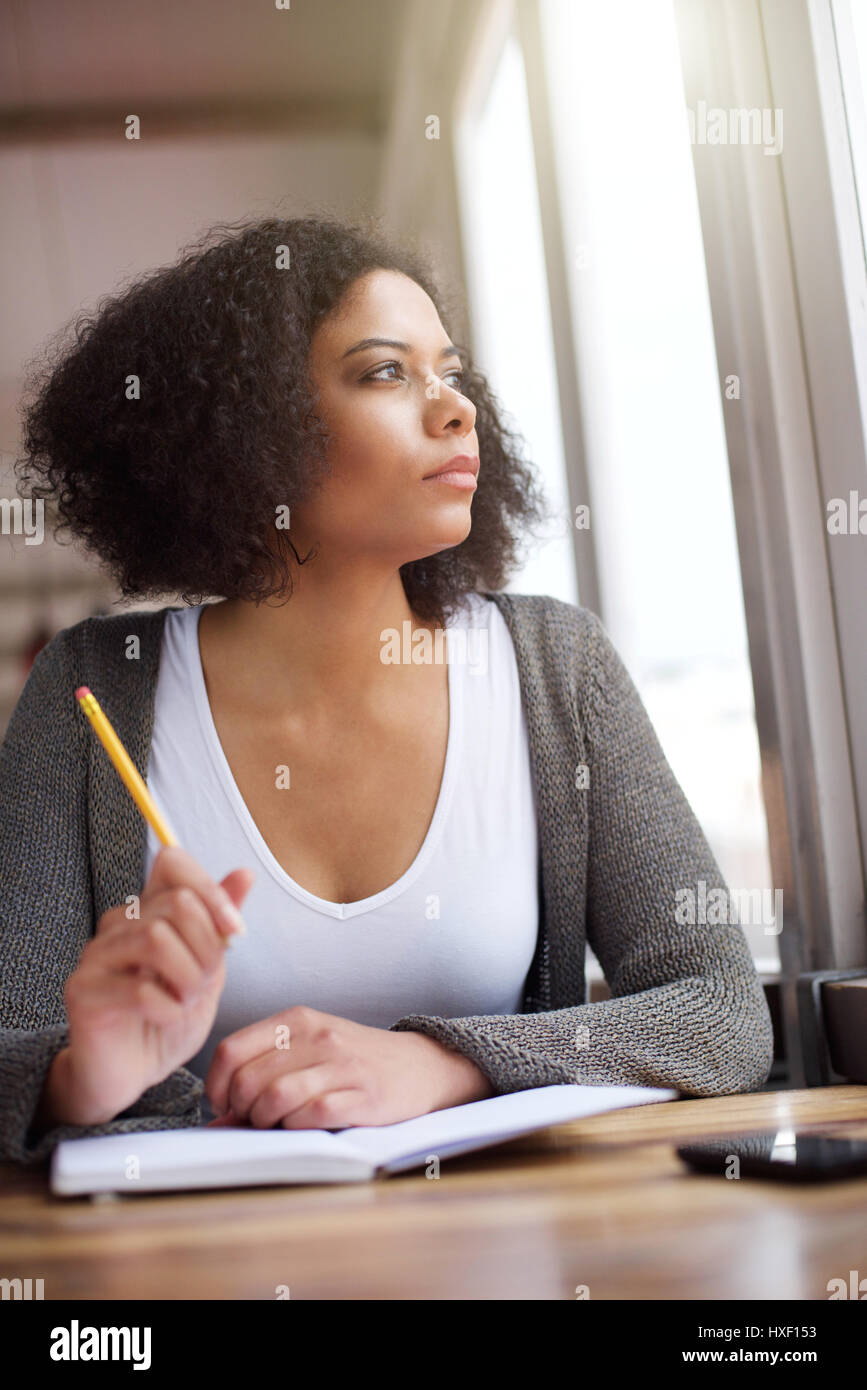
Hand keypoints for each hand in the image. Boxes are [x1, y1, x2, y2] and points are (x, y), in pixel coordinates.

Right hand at [52, 846, 254, 1125]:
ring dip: (189, 979)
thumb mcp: (209, 968)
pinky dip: (169, 1009)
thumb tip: (244, 874)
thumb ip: (220, 923)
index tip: (235, 932)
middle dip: (208, 947)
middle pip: (177, 904)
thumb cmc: (169, 1019)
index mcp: (149, 911)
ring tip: (187, 1001)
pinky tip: (166, 1019)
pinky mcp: (82, 992)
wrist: (131, 1075)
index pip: (173, 862)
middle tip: (206, 982)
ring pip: (156, 939)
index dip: (211, 890)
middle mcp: (118, 924)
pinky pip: (139, 989)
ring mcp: (96, 955)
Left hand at [204, 1006, 494, 1129]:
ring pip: (275, 1097)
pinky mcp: (364, 1095)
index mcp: (297, 1020)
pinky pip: (312, 1114)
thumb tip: (216, 1121)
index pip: (231, 1050)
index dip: (216, 1086)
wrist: (419, 1066)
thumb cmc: (353, 1060)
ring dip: (265, 1121)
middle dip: (241, 1110)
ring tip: (276, 1125)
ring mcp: (342, 1065)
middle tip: (253, 1120)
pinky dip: (297, 1127)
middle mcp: (318, 1036)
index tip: (224, 1106)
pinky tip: (303, 1125)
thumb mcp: (308, 1050)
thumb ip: (262, 1072)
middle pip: (249, 1079)